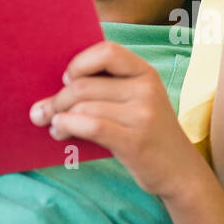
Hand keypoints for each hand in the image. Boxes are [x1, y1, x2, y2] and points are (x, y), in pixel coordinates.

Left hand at [29, 40, 194, 198]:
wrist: (180, 172)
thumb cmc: (150, 134)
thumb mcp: (139, 102)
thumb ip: (109, 88)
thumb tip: (56, 86)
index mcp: (146, 73)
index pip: (107, 51)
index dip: (80, 62)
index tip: (66, 79)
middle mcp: (146, 90)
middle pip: (84, 84)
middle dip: (57, 99)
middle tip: (42, 111)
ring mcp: (143, 115)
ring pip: (83, 106)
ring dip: (59, 117)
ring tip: (55, 127)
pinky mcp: (134, 141)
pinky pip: (90, 126)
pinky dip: (68, 126)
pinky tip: (61, 131)